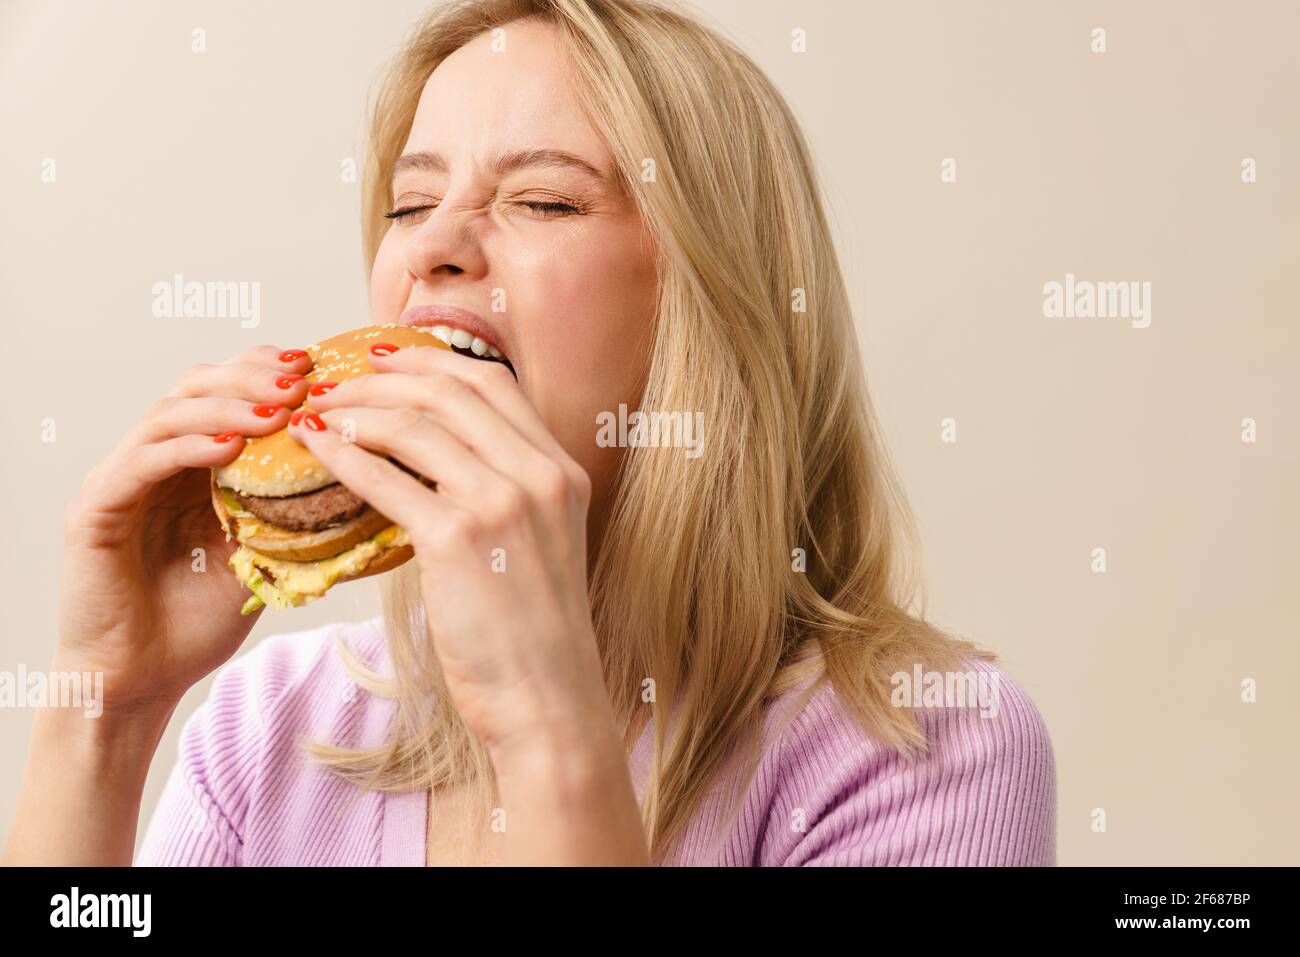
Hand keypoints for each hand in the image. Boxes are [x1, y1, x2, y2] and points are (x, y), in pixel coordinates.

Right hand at [57, 344, 314, 715]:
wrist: (139, 678)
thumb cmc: (198, 619)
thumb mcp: (263, 556)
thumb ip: (295, 515)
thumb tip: (368, 485)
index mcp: (192, 464)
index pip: (226, 393)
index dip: (269, 372)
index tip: (319, 367)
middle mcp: (154, 460)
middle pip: (197, 386)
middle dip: (252, 375)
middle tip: (301, 378)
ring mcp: (120, 480)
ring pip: (169, 414)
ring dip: (227, 406)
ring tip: (277, 409)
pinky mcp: (94, 510)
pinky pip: (140, 462)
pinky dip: (186, 448)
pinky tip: (229, 449)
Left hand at [292, 344, 613, 761]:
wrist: (548, 699)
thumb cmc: (535, 633)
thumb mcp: (540, 544)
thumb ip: (507, 493)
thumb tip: (438, 459)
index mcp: (561, 471)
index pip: (494, 383)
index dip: (433, 361)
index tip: (387, 359)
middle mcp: (538, 476)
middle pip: (450, 391)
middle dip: (384, 376)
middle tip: (337, 379)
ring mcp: (501, 503)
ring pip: (414, 425)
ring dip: (355, 410)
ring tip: (318, 412)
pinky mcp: (457, 539)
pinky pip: (386, 478)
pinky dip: (343, 456)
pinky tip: (316, 449)